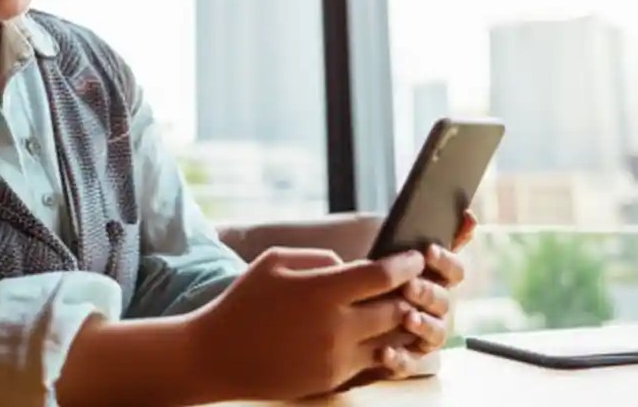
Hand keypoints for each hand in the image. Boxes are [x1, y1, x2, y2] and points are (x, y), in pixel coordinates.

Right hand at [192, 247, 426, 400]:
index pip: (382, 275)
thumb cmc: (245, 301)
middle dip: (412, 294)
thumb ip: (321, 258)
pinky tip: (385, 335)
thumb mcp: (276, 261)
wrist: (218, 355)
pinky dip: (386, 347)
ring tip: (408, 310)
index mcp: (322, 291)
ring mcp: (337, 357)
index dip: (406, 264)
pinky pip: (374, 363)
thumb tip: (354, 266)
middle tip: (420, 283)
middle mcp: (336, 327)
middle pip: (396, 308)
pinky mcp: (334, 380)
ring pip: (392, 340)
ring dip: (403, 325)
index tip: (415, 258)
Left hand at [342, 209, 479, 385]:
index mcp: (431, 276)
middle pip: (444, 302)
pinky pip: (411, 364)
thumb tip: (467, 216)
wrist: (316, 295)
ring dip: (424, 325)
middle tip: (409, 286)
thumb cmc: (354, 262)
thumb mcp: (378, 238)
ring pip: (436, 334)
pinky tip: (386, 352)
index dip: (446, 262)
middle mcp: (430, 305)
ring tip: (406, 318)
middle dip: (428, 293)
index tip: (428, 251)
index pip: (454, 271)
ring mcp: (419, 333)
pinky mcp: (403, 357)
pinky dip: (403, 359)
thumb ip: (416, 232)